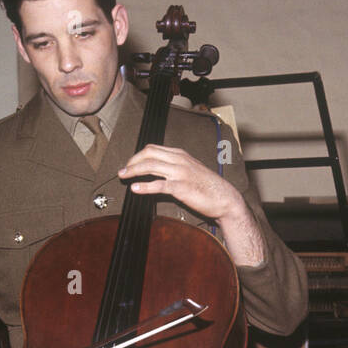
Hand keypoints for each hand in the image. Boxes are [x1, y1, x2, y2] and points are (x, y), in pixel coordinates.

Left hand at [119, 145, 264, 266]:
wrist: (225, 198)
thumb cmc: (208, 187)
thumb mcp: (191, 170)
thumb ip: (175, 168)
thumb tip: (158, 173)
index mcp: (180, 155)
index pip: (153, 148)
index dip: (137, 155)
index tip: (130, 164)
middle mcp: (179, 160)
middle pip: (148, 154)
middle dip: (132, 161)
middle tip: (123, 171)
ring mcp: (180, 173)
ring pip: (150, 166)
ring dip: (133, 171)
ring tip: (123, 176)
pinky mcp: (181, 188)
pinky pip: (158, 185)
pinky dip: (144, 186)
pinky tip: (135, 189)